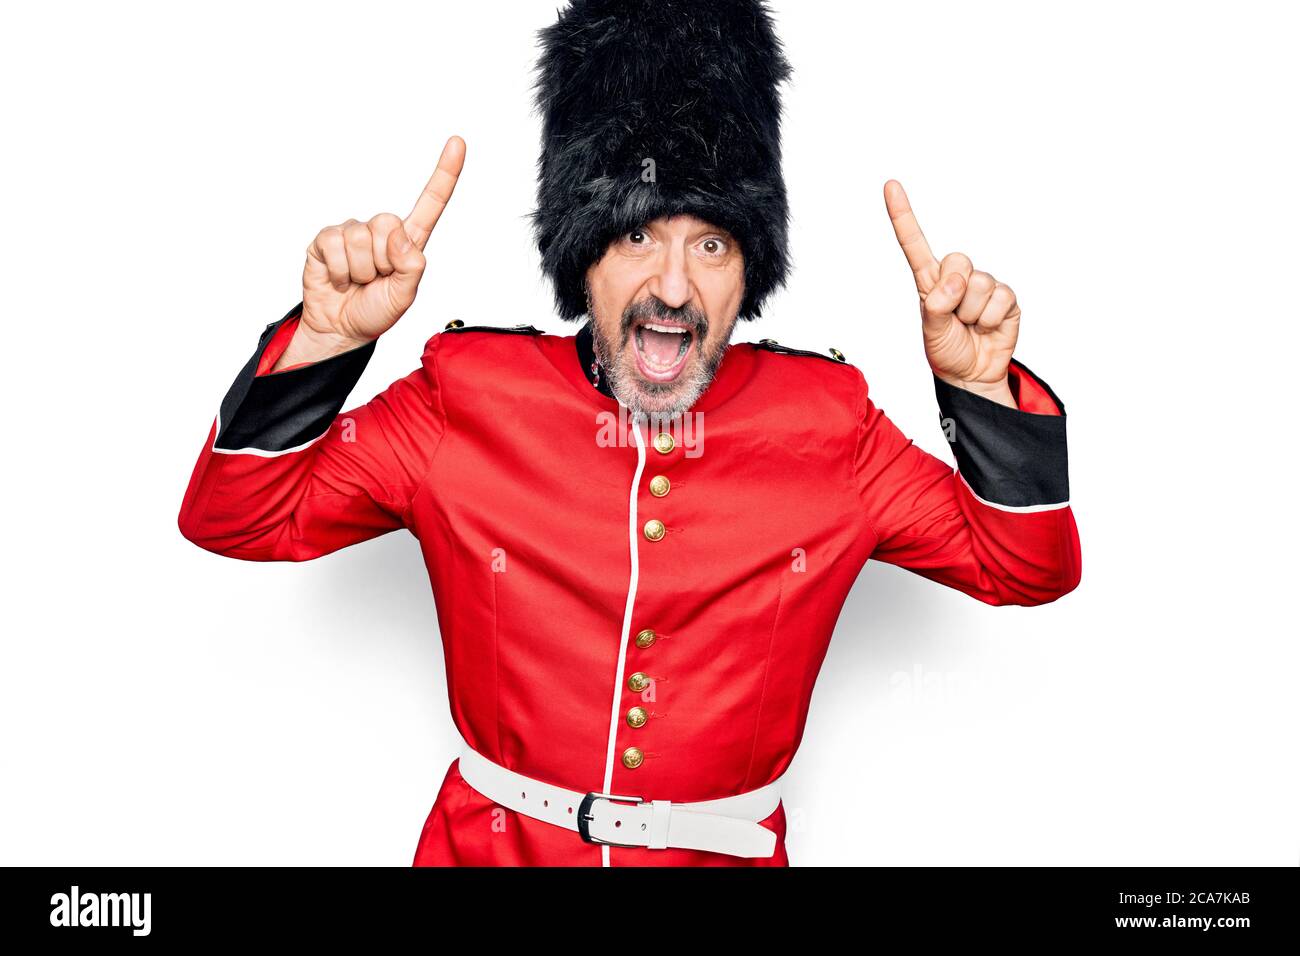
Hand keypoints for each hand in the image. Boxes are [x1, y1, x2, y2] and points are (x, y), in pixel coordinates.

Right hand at [276, 135, 466, 367]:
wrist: (341, 329)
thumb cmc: (376, 311)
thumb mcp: (405, 296)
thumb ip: (411, 266)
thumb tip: (399, 235)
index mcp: (408, 241)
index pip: (430, 203)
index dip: (445, 174)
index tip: (458, 143)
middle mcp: (381, 231)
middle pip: (388, 223)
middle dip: (383, 260)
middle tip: (376, 280)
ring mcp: (352, 233)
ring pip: (361, 239)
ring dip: (360, 270)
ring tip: (357, 282)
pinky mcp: (325, 240)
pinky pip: (334, 245)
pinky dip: (339, 270)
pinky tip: (339, 279)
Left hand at [884, 179, 1019, 406]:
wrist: (972, 374)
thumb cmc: (947, 350)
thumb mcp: (932, 330)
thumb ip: (937, 306)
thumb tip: (954, 285)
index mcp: (930, 280)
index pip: (915, 243)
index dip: (903, 215)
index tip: (890, 186)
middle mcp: (957, 277)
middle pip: (957, 260)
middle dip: (954, 291)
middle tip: (954, 316)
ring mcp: (983, 285)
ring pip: (980, 284)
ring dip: (972, 312)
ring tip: (970, 325)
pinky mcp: (1006, 298)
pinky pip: (1000, 299)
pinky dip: (991, 319)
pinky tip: (988, 327)